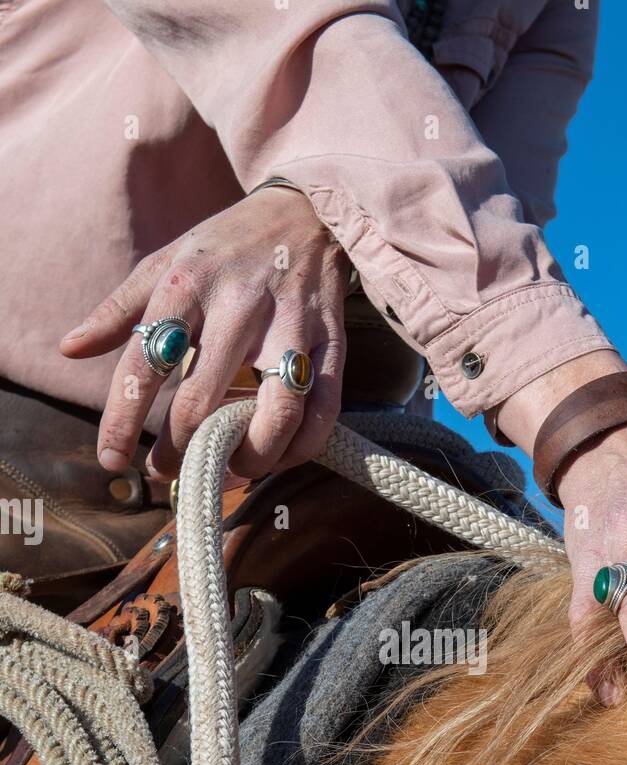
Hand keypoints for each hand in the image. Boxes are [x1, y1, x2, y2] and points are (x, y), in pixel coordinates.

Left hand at [59, 187, 349, 479]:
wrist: (306, 208)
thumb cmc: (226, 246)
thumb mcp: (166, 263)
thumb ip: (117, 311)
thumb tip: (69, 349)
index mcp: (186, 285)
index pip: (145, 363)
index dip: (122, 420)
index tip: (110, 460)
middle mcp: (238, 305)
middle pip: (203, 401)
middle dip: (181, 451)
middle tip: (169, 469)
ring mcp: (290, 325)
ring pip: (275, 414)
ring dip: (249, 458)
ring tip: (230, 469)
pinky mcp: (332, 341)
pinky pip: (322, 411)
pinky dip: (299, 447)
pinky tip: (277, 456)